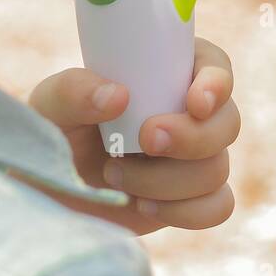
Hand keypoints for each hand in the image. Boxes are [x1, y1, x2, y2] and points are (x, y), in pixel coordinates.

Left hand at [28, 38, 238, 234]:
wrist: (47, 193)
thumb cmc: (50, 134)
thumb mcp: (49, 105)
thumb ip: (74, 91)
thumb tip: (119, 95)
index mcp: (163, 73)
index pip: (212, 64)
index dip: (215, 81)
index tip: (193, 101)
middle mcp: (186, 113)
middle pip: (228, 121)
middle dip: (192, 137)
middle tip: (146, 140)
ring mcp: (193, 158)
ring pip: (217, 167)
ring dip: (167, 179)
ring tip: (115, 175)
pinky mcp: (192, 199)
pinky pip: (218, 206)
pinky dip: (185, 210)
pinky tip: (142, 204)